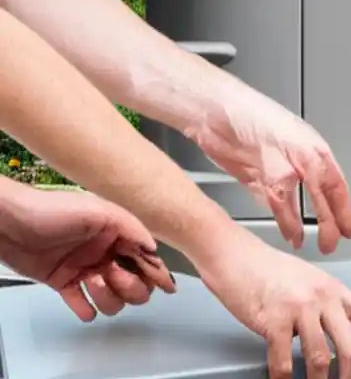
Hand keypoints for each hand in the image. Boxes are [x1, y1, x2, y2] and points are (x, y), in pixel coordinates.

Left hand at [0, 185, 176, 320]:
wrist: (9, 222)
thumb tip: (152, 249)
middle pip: (135, 283)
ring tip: (90, 283)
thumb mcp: (98, 210)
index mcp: (116, 234)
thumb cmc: (48, 209)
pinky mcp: (63, 281)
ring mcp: (85, 268)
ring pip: (111, 297)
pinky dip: (85, 309)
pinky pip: (81, 303)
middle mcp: (104, 252)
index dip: (158, 273)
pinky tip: (83, 306)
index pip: (146, 258)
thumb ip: (130, 227)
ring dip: (106, 297)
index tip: (166, 286)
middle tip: (113, 276)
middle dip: (130, 285)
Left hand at [192, 93, 350, 253]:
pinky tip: (288, 231)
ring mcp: (279, 169)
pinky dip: (284, 219)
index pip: (334, 188)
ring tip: (313, 243)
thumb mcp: (275, 158)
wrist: (213, 111)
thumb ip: (286, 189)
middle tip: (332, 244)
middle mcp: (299, 161)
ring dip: (306, 224)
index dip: (343, 211)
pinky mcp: (258, 176)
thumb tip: (294, 221)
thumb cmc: (249, 116)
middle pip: (320, 197)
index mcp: (312, 152)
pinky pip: (276, 202)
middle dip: (329, 223)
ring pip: (299, 202)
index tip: (348, 230)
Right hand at [195, 231, 350, 378]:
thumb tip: (332, 340)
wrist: (236, 255)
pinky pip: (284, 360)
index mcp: (336, 290)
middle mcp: (324, 298)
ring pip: (321, 358)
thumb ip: (324, 309)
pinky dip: (284, 378)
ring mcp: (300, 308)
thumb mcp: (308, 283)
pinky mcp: (275, 320)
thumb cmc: (268, 270)